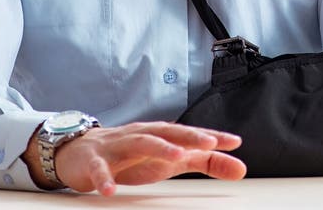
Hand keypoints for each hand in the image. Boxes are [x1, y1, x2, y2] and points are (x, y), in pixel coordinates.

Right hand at [41, 121, 245, 195]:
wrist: (82, 151)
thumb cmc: (132, 155)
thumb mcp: (170, 159)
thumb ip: (205, 162)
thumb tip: (240, 168)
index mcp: (158, 134)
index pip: (187, 133)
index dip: (209, 136)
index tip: (234, 142)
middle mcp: (140, 135)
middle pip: (166, 132)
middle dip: (188, 136)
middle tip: (210, 142)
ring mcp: (117, 146)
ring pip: (138, 142)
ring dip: (157, 147)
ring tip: (175, 156)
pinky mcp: (95, 161)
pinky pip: (99, 169)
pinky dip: (104, 178)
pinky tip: (110, 190)